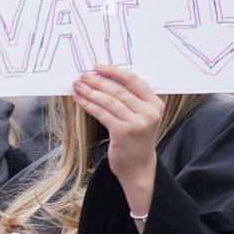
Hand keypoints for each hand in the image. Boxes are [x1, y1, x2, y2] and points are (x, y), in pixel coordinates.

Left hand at [73, 64, 161, 226]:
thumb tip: (105, 77)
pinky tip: (79, 100)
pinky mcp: (123, 133)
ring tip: (77, 86)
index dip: (114, 71)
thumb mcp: (141, 116)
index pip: (134, 81)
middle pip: (119, 91)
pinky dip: (89, 105)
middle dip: (97, 81)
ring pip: (109, 101)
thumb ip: (132, 99)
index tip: (97, 66)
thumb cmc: (136, 138)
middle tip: (82, 76)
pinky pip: (102, 114)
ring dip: (90, 92)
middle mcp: (149, 113)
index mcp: (155, 104)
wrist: (138, 166)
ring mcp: (137, 123)